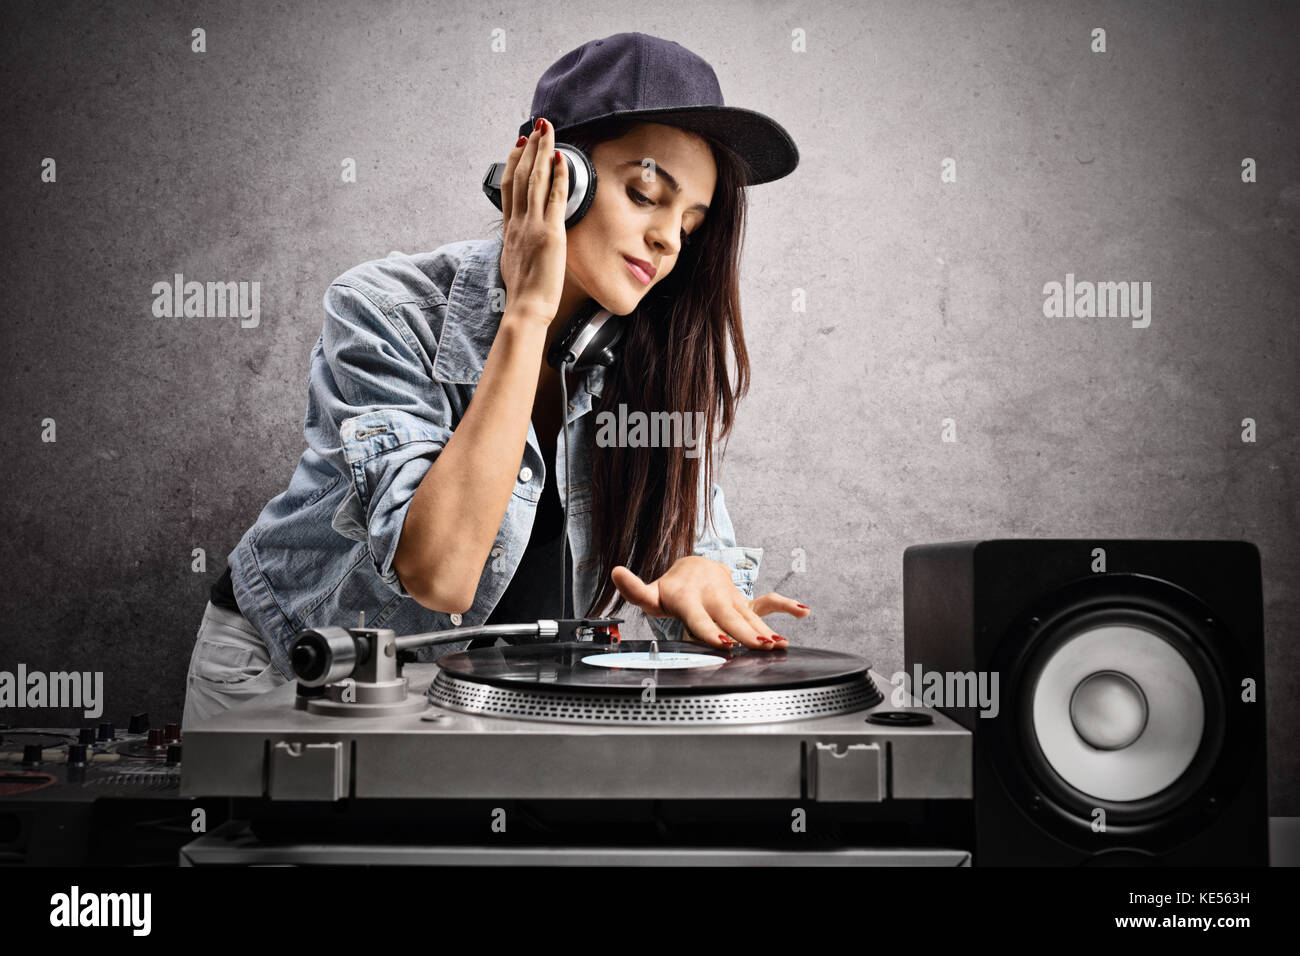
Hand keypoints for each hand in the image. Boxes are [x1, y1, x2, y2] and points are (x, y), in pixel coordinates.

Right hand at [498, 118, 567, 324]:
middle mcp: (518, 223)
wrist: (525, 308)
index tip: (518, 146)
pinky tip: (561, 159)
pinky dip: (558, 176)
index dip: (513, 163)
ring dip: (542, 152)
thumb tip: (517, 241)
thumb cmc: (523, 294)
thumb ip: (516, 245)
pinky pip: (555, 197)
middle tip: (536, 128)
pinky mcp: (550, 233)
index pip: (509, 187)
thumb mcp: (512, 263)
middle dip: (529, 149)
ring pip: (536, 180)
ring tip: (546, 132)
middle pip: (521, 176)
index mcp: (509, 229)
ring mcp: (533, 226)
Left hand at [611, 556, 809, 650]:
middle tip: (758, 647)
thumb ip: (635, 589)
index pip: (698, 617)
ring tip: (777, 644)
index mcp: (688, 598)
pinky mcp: (744, 600)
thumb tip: (616, 572)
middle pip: (729, 618)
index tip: (721, 642)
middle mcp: (712, 597)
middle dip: (744, 633)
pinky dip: (786, 606)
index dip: (709, 630)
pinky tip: (802, 612)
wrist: (695, 566)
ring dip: (764, 629)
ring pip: (748, 614)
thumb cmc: (671, 589)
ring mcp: (731, 598)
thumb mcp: (651, 593)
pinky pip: (767, 602)